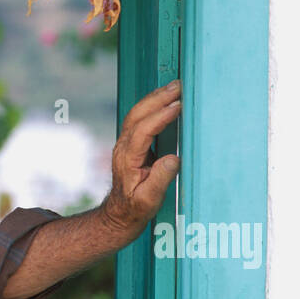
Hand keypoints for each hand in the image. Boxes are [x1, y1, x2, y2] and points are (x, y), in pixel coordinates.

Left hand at [101, 81, 181, 241]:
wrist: (120, 212)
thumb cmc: (135, 207)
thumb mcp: (149, 200)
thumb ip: (160, 179)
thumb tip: (173, 159)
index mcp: (127, 159)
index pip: (143, 131)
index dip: (160, 117)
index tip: (177, 106)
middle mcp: (124, 146)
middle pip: (138, 115)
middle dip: (158, 98)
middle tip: (179, 86)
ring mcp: (125, 143)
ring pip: (138, 113)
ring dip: (156, 98)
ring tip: (175, 86)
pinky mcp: (131, 142)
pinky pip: (141, 118)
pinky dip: (154, 105)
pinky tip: (166, 98)